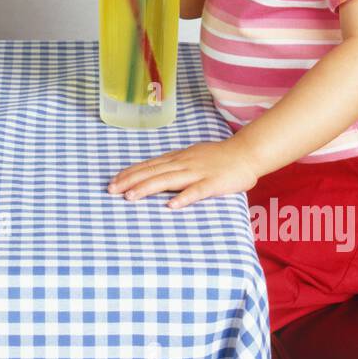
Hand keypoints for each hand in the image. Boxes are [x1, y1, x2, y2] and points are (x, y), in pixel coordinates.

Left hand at [107, 139, 260, 208]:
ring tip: (130, 197)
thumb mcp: (191, 156)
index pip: (148, 165)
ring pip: (168, 180)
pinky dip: (183, 198)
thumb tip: (154, 173)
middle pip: (152, 172)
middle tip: (111, 191)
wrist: (246, 153)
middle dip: (130, 181)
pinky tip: (171, 206)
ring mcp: (198, 172)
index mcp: (177, 158)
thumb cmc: (218, 157)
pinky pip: (197, 191)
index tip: (112, 182)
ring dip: (148, 188)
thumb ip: (174, 165)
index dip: (130, 173)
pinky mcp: (213, 183)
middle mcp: (183, 163)